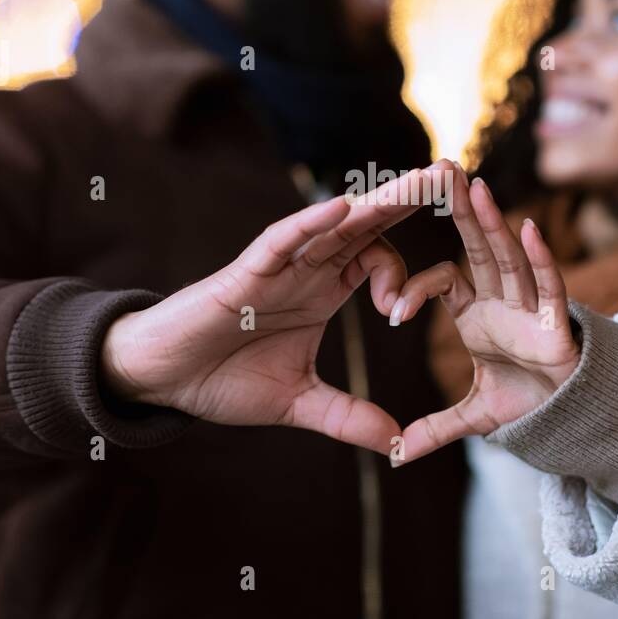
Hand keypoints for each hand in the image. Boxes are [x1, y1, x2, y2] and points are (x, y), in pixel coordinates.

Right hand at [101, 162, 453, 453]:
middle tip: (455, 173)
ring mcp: (278, 267)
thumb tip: (397, 444)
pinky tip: (342, 206)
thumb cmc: (222, 379)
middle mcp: (306, 269)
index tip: (402, 312)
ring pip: (333, 223)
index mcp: (322, 291)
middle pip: (366, 225)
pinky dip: (310, 224)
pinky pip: (281, 241)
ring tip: (419, 179)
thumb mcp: (298, 403)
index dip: (402, 276)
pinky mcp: (244, 274)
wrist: (161, 380)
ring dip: (376, 200)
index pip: (377, 261)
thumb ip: (348, 417)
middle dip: (409, 200)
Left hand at [388, 167, 579, 462]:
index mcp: (477, 312)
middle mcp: (504, 300)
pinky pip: (548, 286)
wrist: (574, 421)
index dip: (416, 289)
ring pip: (509, 258)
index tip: (391, 313)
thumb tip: (397, 455)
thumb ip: (436, 428)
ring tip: (475, 184)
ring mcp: (532, 308)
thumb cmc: (528, 403)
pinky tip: (527, 228)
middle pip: (479, 247)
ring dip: (493, 221)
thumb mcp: (474, 416)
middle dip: (461, 208)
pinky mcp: (559, 324)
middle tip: (440, 165)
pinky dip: (539, 259)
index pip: (444, 282)